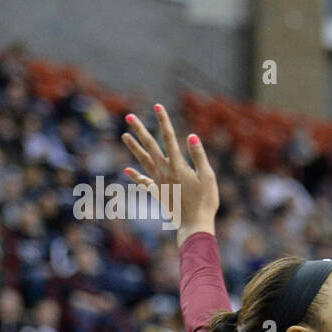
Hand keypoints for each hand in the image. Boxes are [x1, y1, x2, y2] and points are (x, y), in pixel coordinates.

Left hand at [121, 104, 218, 240]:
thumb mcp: (208, 177)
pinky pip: (144, 182)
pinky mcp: (158, 193)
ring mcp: (159, 182)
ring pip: (143, 161)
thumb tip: (191, 136)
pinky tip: (127, 170)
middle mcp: (165, 171)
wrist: (194, 225)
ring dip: (133, 147)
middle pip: (150, 146)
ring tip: (123, 135)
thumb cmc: (205, 202)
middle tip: (129, 116)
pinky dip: (135, 175)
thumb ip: (198, 156)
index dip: (163, 121)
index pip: (169, 137)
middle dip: (140, 130)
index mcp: (178, 165)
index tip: (157, 106)